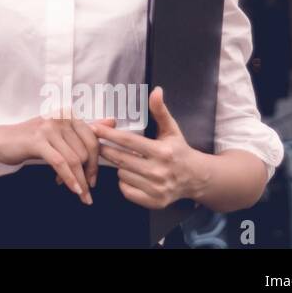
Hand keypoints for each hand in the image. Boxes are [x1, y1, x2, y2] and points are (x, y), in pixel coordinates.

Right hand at [0, 114, 115, 204]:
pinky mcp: (38, 141)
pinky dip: (69, 179)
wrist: (1, 140)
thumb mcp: (60, 132)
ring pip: (74, 160)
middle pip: (85, 152)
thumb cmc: (31, 139)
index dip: (96, 162)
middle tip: (85, 189)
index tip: (93, 178)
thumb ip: (86, 127)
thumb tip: (113, 121)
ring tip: (80, 194)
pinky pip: (60, 163)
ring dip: (79, 180)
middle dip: (87, 174)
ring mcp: (48, 128)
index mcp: (68, 114)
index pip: (93, 140)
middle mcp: (60, 117)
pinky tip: (73, 189)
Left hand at [91, 86, 198, 209]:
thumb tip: (156, 90)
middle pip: (120, 159)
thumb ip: (160, 111)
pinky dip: (125, 183)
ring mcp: (157, 189)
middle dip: (106, 150)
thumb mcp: (172, 129)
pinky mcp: (154, 202)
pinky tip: (132, 175)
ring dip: (119, 167)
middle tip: (99, 143)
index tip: (94, 128)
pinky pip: (126, 190)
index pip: (128, 142)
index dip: (109, 134)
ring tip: (126, 161)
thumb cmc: (179, 151)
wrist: (196, 178)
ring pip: (121, 174)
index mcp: (163, 152)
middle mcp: (159, 171)